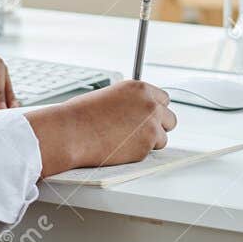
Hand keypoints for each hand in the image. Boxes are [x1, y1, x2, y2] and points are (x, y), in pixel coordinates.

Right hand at [25, 80, 176, 177]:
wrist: (72, 132)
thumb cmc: (82, 115)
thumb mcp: (110, 97)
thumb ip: (130, 102)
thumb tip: (137, 112)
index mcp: (140, 88)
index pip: (163, 99)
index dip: (154, 110)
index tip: (147, 118)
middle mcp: (150, 104)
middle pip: (170, 118)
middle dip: (158, 126)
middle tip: (141, 133)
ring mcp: (151, 125)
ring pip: (163, 137)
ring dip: (149, 141)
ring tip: (126, 142)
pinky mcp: (147, 146)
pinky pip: (150, 152)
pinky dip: (138, 153)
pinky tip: (120, 148)